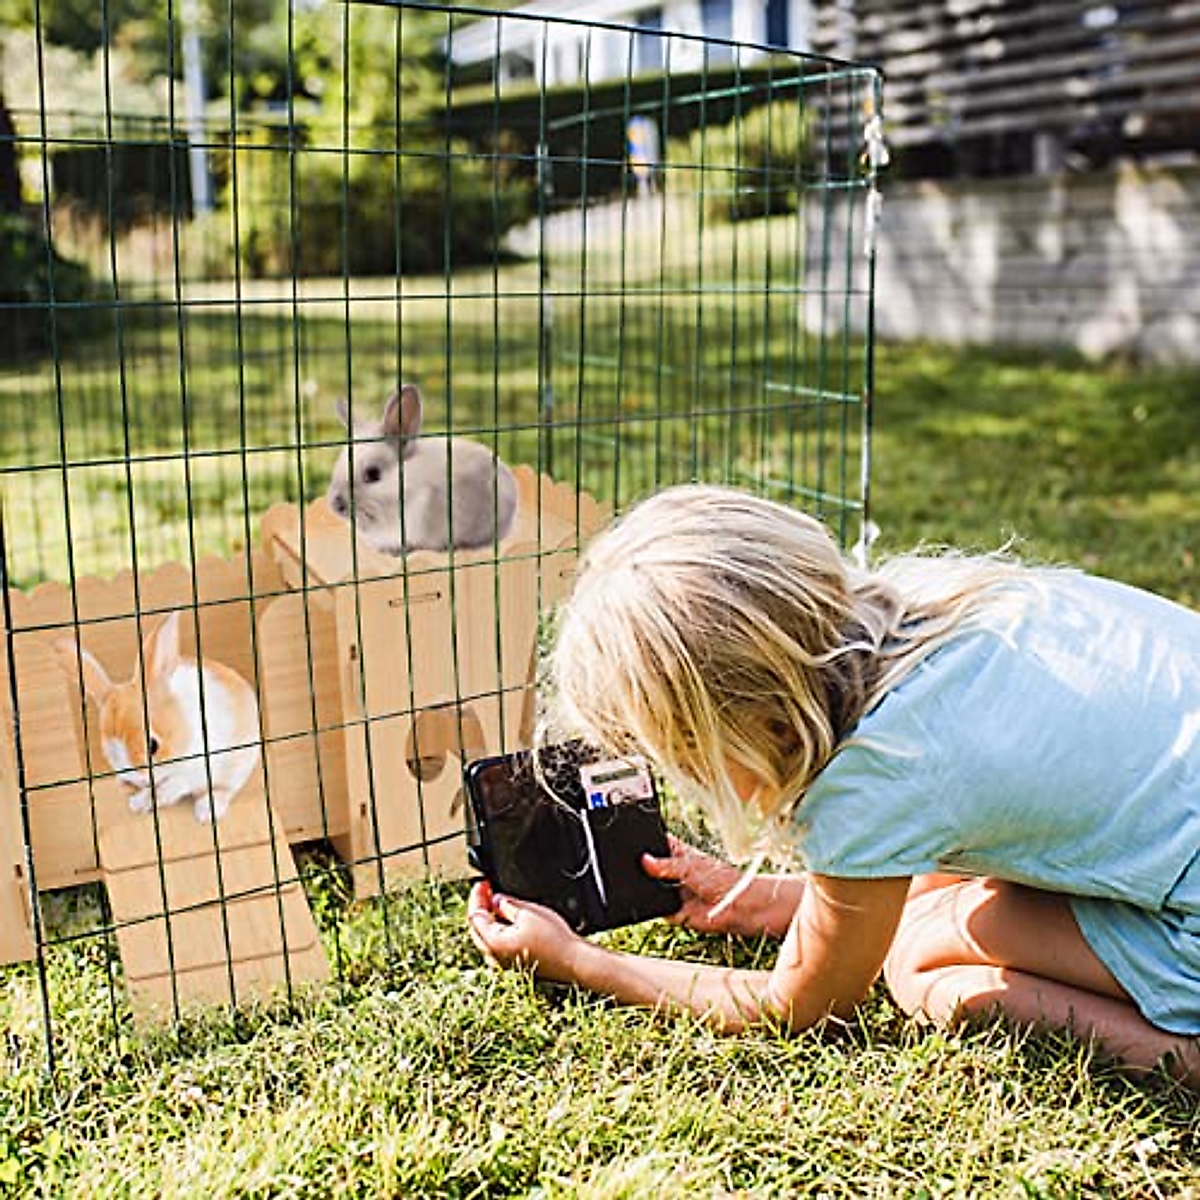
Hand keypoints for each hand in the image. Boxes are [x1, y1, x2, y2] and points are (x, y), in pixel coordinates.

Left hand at [466, 880, 583, 982]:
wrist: (572, 961)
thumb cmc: (555, 940)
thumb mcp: (528, 912)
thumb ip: (507, 904)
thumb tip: (496, 900)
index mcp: (494, 943)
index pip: (475, 916)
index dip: (477, 896)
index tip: (482, 884)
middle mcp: (495, 956)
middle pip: (476, 928)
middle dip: (480, 906)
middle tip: (487, 890)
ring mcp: (504, 962)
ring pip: (485, 937)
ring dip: (488, 918)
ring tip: (496, 901)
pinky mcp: (514, 964)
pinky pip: (496, 944)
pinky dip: (496, 929)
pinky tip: (506, 919)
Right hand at [640, 836, 749, 933]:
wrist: (736, 908)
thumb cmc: (722, 880)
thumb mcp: (690, 866)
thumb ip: (665, 864)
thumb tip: (643, 860)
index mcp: (682, 855)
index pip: (661, 845)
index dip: (649, 843)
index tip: (635, 841)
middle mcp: (677, 873)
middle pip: (654, 868)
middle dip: (646, 868)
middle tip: (636, 866)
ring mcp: (675, 892)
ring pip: (654, 889)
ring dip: (650, 888)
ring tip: (646, 884)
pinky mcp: (675, 912)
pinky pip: (658, 908)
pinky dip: (654, 907)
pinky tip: (653, 901)